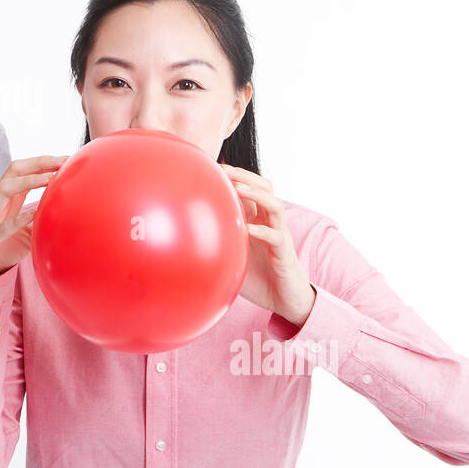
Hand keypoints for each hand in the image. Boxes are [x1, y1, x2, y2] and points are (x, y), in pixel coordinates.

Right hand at [0, 155, 69, 283]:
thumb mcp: (23, 231)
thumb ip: (40, 220)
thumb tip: (66, 215)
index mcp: (3, 198)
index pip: (22, 170)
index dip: (43, 161)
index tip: (66, 158)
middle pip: (13, 170)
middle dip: (38, 163)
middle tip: (62, 161)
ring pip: (4, 190)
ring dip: (28, 181)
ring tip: (50, 178)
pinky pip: (1, 228)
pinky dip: (17, 220)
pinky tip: (33, 215)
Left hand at [219, 163, 314, 324]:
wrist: (286, 299)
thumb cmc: (259, 278)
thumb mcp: (233, 258)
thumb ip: (217, 247)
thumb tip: (183, 245)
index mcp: (257, 221)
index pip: (250, 191)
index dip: (236, 177)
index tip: (214, 168)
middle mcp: (269, 223)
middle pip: (265, 188)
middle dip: (246, 176)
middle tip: (225, 170)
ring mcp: (279, 235)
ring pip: (274, 205)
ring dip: (257, 194)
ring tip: (239, 188)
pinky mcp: (284, 252)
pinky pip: (276, 236)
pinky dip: (262, 231)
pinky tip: (248, 230)